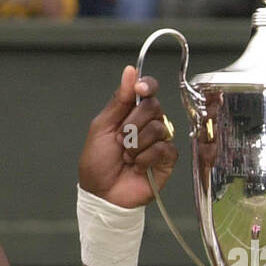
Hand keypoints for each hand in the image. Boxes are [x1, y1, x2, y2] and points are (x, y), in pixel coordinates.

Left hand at [78, 66, 178, 207]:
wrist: (103, 194)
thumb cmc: (98, 163)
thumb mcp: (102, 127)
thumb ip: (119, 100)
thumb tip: (130, 71)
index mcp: (131, 113)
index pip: (148, 90)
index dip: (147, 85)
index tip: (140, 88)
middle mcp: (148, 124)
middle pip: (154, 107)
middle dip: (132, 124)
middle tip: (120, 140)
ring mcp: (159, 141)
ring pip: (159, 127)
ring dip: (137, 144)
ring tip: (127, 157)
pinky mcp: (167, 160)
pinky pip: (164, 148)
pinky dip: (146, 157)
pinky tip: (138, 166)